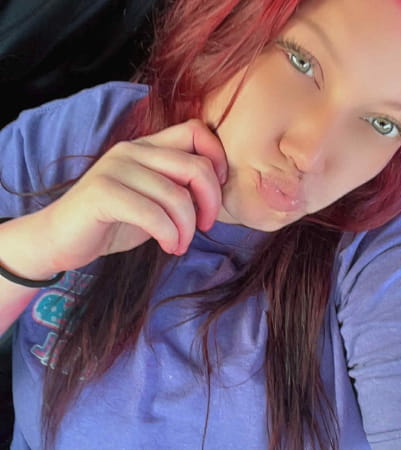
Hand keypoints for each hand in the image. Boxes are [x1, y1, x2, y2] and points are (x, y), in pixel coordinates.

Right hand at [36, 119, 227, 272]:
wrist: (61, 238)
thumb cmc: (113, 221)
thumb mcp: (155, 202)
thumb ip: (180, 189)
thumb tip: (213, 194)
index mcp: (148, 146)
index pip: (195, 130)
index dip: (217, 158)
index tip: (216, 192)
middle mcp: (133, 150)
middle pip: (196, 166)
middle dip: (211, 202)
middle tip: (205, 227)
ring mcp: (116, 168)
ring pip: (177, 195)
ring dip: (187, 228)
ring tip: (180, 244)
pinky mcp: (102, 192)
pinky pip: (153, 214)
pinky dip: (169, 235)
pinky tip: (169, 246)